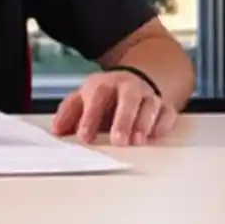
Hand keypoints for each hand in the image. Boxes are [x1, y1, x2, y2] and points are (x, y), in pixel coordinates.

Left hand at [51, 70, 176, 145]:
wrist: (133, 82)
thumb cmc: (104, 96)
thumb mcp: (82, 99)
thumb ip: (69, 114)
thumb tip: (56, 130)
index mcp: (104, 85)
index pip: (96, 97)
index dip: (90, 117)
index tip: (84, 136)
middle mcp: (129, 87)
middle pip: (128, 98)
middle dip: (123, 120)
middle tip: (118, 141)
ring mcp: (148, 96)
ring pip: (151, 105)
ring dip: (144, 124)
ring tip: (137, 141)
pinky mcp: (165, 107)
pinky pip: (168, 113)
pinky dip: (163, 124)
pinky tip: (156, 136)